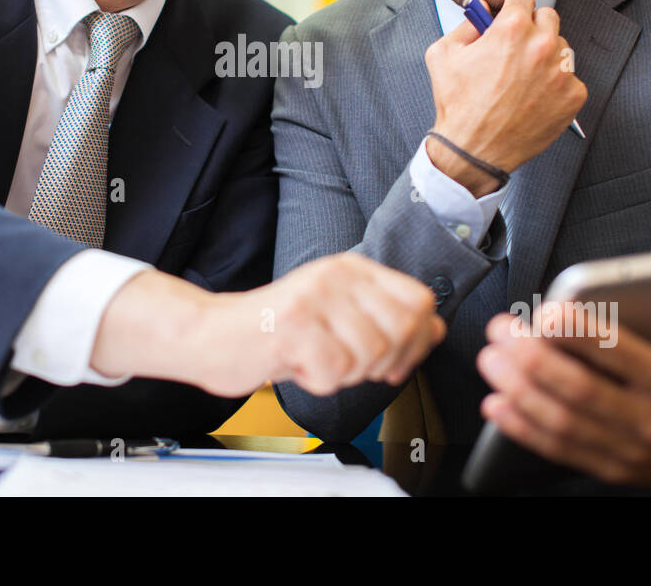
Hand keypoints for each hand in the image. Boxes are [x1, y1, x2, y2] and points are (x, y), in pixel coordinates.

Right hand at [207, 252, 446, 396]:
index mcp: (352, 269)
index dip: (417, 340)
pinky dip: (318, 382)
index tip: (394, 359)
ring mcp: (314, 298)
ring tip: (316, 360)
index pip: (418, 300)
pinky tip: (298, 365)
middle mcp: (336, 276)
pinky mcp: (293, 326)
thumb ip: (386, 317)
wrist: (214, 335)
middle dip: (381, 362)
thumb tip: (436, 328)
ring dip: (345, 374)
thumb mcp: (338, 313)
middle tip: (347, 363)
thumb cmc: (276, 329)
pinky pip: (334, 371)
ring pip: (370, 354)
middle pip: (402, 329)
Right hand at [424, 0, 586, 194]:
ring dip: (546, 57)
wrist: (474, 150)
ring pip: (561, 48)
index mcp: (512, 30)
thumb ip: (465, 25)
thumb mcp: (443, 55)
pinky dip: (555, 86)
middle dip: (532, 28)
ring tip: (523, 79)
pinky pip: (570, 79)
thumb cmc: (459, 107)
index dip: (511, 11)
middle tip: (517, 49)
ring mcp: (561, 71)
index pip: (523, 0)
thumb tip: (480, 12)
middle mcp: (541, 46)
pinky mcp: (573, 95)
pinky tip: (534, 97)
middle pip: (548, 18)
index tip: (510, 20)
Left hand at [476, 220, 650, 492]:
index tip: (549, 312)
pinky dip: (522, 429)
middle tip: (500, 330)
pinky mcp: (611, 468)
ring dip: (519, 390)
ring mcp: (628, 450)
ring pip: (563, 422)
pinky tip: (497, 405)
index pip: (625, 358)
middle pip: (581, 391)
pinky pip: (558, 450)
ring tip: (490, 358)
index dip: (584, 336)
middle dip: (533, 360)